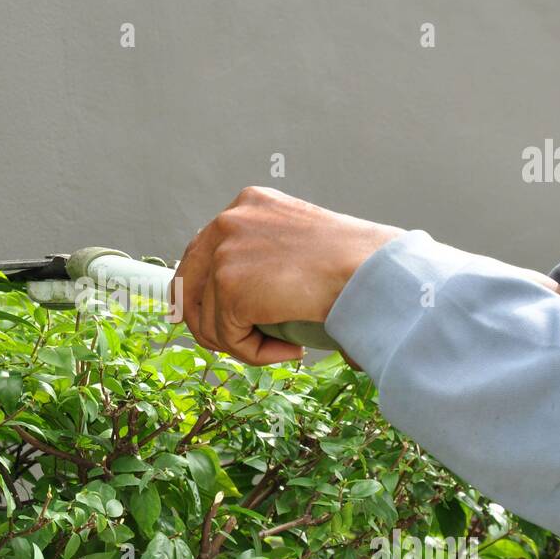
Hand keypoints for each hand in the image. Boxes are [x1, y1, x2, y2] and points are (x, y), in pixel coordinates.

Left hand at [172, 187, 403, 364]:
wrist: (371, 269)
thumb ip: (267, 257)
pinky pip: (227, 338)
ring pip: (206, 320)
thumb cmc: (356, 263)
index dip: (210, 295)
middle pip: (188, 285)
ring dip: (240, 344)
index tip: (236, 320)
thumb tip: (244, 296)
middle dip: (210, 324)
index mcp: (247, 204)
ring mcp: (224, 252)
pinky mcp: (229, 287)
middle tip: (246, 343)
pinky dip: (255, 354)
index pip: (202, 253)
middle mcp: (227, 220)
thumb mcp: (301, 242)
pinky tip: (290, 349)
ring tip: (282, 347)